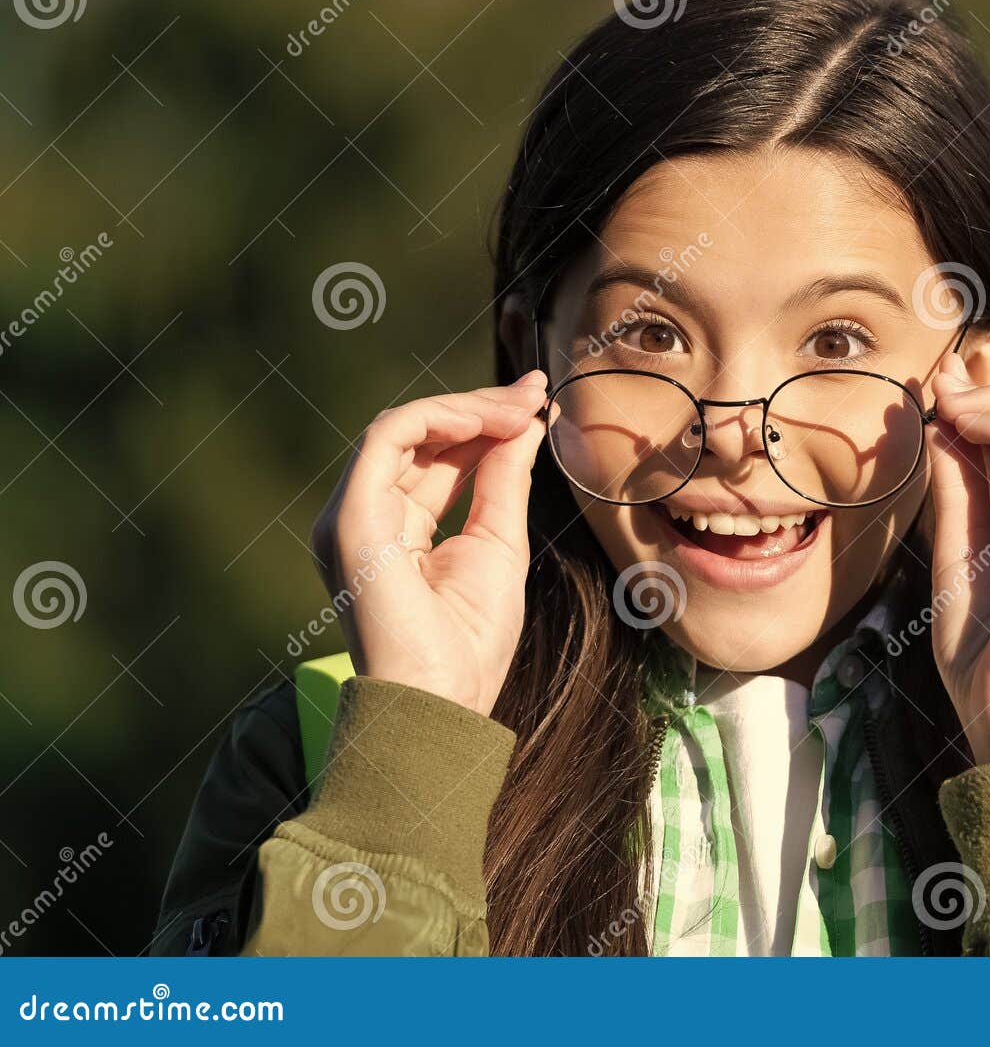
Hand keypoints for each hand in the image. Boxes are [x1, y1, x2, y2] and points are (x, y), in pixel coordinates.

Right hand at [309, 370, 549, 715]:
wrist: (441, 702)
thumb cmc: (469, 643)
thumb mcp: (500, 543)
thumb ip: (504, 478)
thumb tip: (526, 422)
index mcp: (397, 529)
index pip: (438, 456)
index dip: (486, 421)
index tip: (537, 401)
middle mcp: (367, 516)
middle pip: (422, 436)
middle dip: (482, 406)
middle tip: (535, 391)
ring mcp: (352, 515)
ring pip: (403, 427)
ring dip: (467, 407)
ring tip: (520, 407)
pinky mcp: (349, 516)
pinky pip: (386, 438)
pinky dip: (437, 417)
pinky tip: (485, 418)